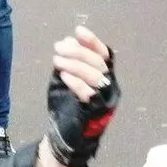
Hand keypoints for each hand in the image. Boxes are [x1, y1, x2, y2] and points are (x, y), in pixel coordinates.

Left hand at [43, 26, 119, 166]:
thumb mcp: (67, 79)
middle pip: (98, 62)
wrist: (64, 135)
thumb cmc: (67, 106)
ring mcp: (104, 99)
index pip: (103, 54)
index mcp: (105, 76)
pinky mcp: (96, 112)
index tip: (78, 31)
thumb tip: (69, 40)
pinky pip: (88, 93)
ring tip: (57, 60)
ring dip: (75, 64)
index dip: (92, 41)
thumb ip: (70, 61)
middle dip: (78, 51)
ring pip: (95, 75)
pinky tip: (63, 75)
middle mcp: (109, 86)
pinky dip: (75, 82)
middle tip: (59, 47)